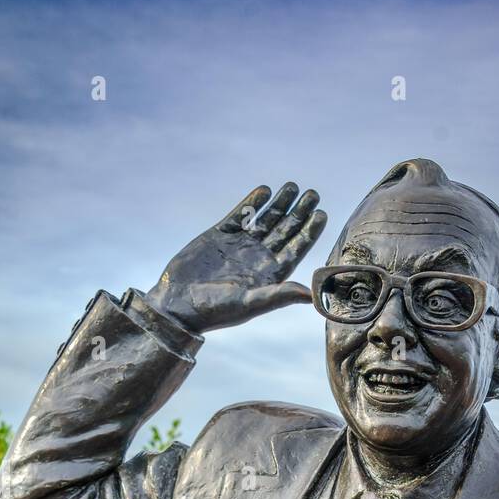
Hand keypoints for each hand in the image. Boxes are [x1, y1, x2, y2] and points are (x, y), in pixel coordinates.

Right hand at [145, 182, 326, 333]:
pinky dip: (251, 203)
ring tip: (293, 186)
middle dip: (298, 212)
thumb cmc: (216, 312)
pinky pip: (239, 216)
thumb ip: (280, 295)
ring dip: (279, 204)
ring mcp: (239, 245)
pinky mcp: (218, 236)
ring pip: (265, 220)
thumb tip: (311, 295)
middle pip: (284, 231)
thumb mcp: (250, 304)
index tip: (321, 213)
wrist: (178, 305)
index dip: (309, 232)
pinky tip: (264, 191)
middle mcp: (257, 258)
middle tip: (313, 194)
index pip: (295, 249)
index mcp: (270, 275)